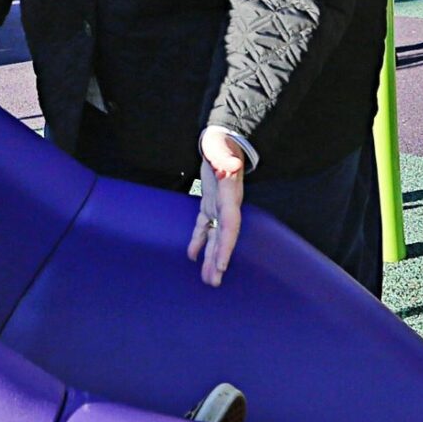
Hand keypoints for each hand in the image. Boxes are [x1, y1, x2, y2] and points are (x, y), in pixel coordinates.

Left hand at [188, 127, 247, 286]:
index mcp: (230, 196)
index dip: (226, 246)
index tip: (221, 264)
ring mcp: (219, 206)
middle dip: (218, 261)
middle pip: (223, 238)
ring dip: (209, 257)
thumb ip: (225, 159)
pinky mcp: (210, 204)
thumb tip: (228, 163)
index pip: (230, 225)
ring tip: (207, 278)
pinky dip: (198, 240)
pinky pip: (204, 226)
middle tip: (213, 282)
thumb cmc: (222, 144)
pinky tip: (192, 256)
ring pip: (215, 236)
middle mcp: (227, 205)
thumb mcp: (223, 148)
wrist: (223, 140)